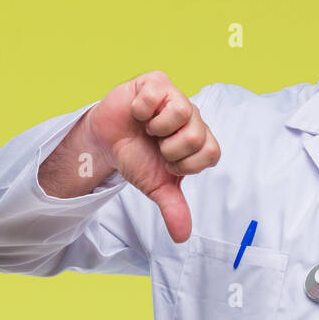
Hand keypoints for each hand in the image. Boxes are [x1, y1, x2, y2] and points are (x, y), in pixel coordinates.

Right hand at [82, 69, 219, 242]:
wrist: (106, 141)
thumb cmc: (137, 158)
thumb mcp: (156, 186)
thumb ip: (172, 208)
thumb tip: (182, 237)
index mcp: (200, 141)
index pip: (212, 154)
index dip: (185, 164)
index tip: (168, 164)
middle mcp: (193, 117)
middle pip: (198, 135)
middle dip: (169, 149)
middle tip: (156, 146)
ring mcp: (175, 97)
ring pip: (183, 111)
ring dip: (157, 128)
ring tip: (148, 129)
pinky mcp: (155, 82)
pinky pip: (157, 94)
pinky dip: (142, 109)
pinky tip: (137, 113)